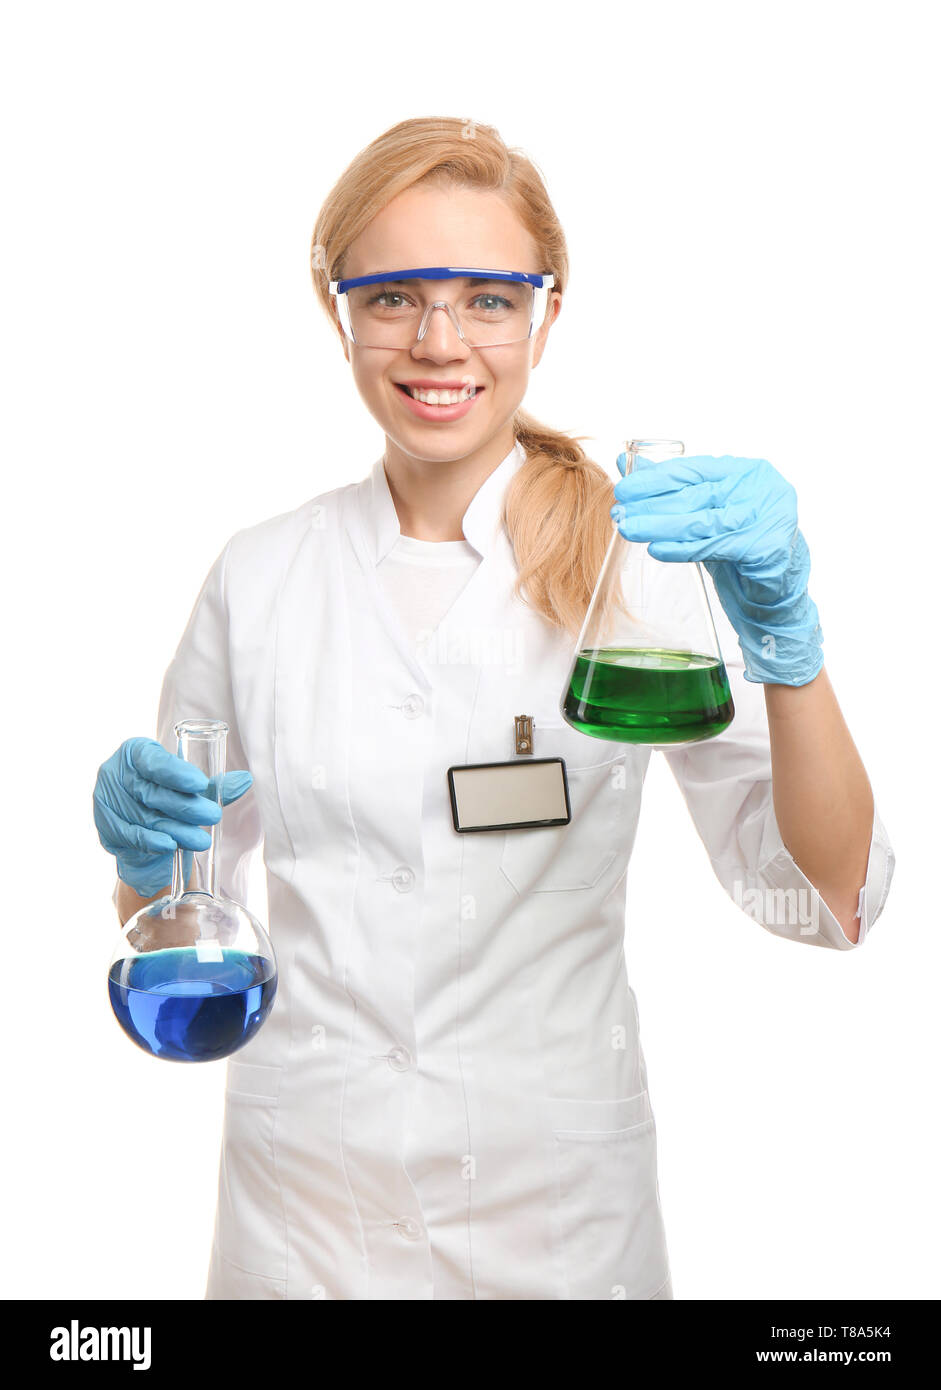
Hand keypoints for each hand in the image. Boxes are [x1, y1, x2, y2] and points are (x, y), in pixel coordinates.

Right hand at [94, 737, 252, 896]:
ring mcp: (108, 801)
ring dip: (175, 830)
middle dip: (185, 806)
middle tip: (213, 815)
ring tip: (201, 840)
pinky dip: (152, 842)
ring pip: (146, 817)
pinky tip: (170, 845)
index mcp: (136, 753)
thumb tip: (245, 780)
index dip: (176, 773)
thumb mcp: (190, 787)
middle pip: (152, 792)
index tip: (201, 784)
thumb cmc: (169, 797)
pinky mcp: (106, 828)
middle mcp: (116, 774)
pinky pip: (132, 836)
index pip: (154, 761)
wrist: (143, 828)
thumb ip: (215, 785)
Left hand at [611, 453, 823, 685]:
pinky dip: (682, 550)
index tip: (624, 488)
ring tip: (629, 529)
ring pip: (701, 521)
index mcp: (746, 471)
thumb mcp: (704, 509)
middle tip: (619, 512)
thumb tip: (624, 462)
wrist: (776, 584)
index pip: (694, 469)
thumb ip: (668, 485)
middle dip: (652, 504)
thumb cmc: (738, 540)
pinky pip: (713, 548)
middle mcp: (760, 489)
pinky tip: (657, 550)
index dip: (656, 479)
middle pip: (695, 495)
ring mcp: (766, 518)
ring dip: (660, 526)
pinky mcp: (765, 549)